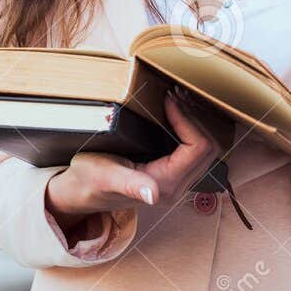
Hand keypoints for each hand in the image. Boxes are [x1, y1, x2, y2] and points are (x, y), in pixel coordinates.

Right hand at [44, 91, 220, 219]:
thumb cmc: (89, 180)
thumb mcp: (105, 175)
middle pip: (209, 148)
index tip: (169, 100)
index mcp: (165, 185)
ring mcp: (177, 182)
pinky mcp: (173, 175)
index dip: (188, 119)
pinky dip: (189, 128)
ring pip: (205, 149)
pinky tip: (175, 113)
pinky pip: (195, 151)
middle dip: (195, 118)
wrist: (81, 191)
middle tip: (176, 94)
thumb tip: (151, 196)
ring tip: (177, 99)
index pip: (198, 147)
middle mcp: (177, 187)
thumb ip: (129, 184)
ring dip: (194, 122)